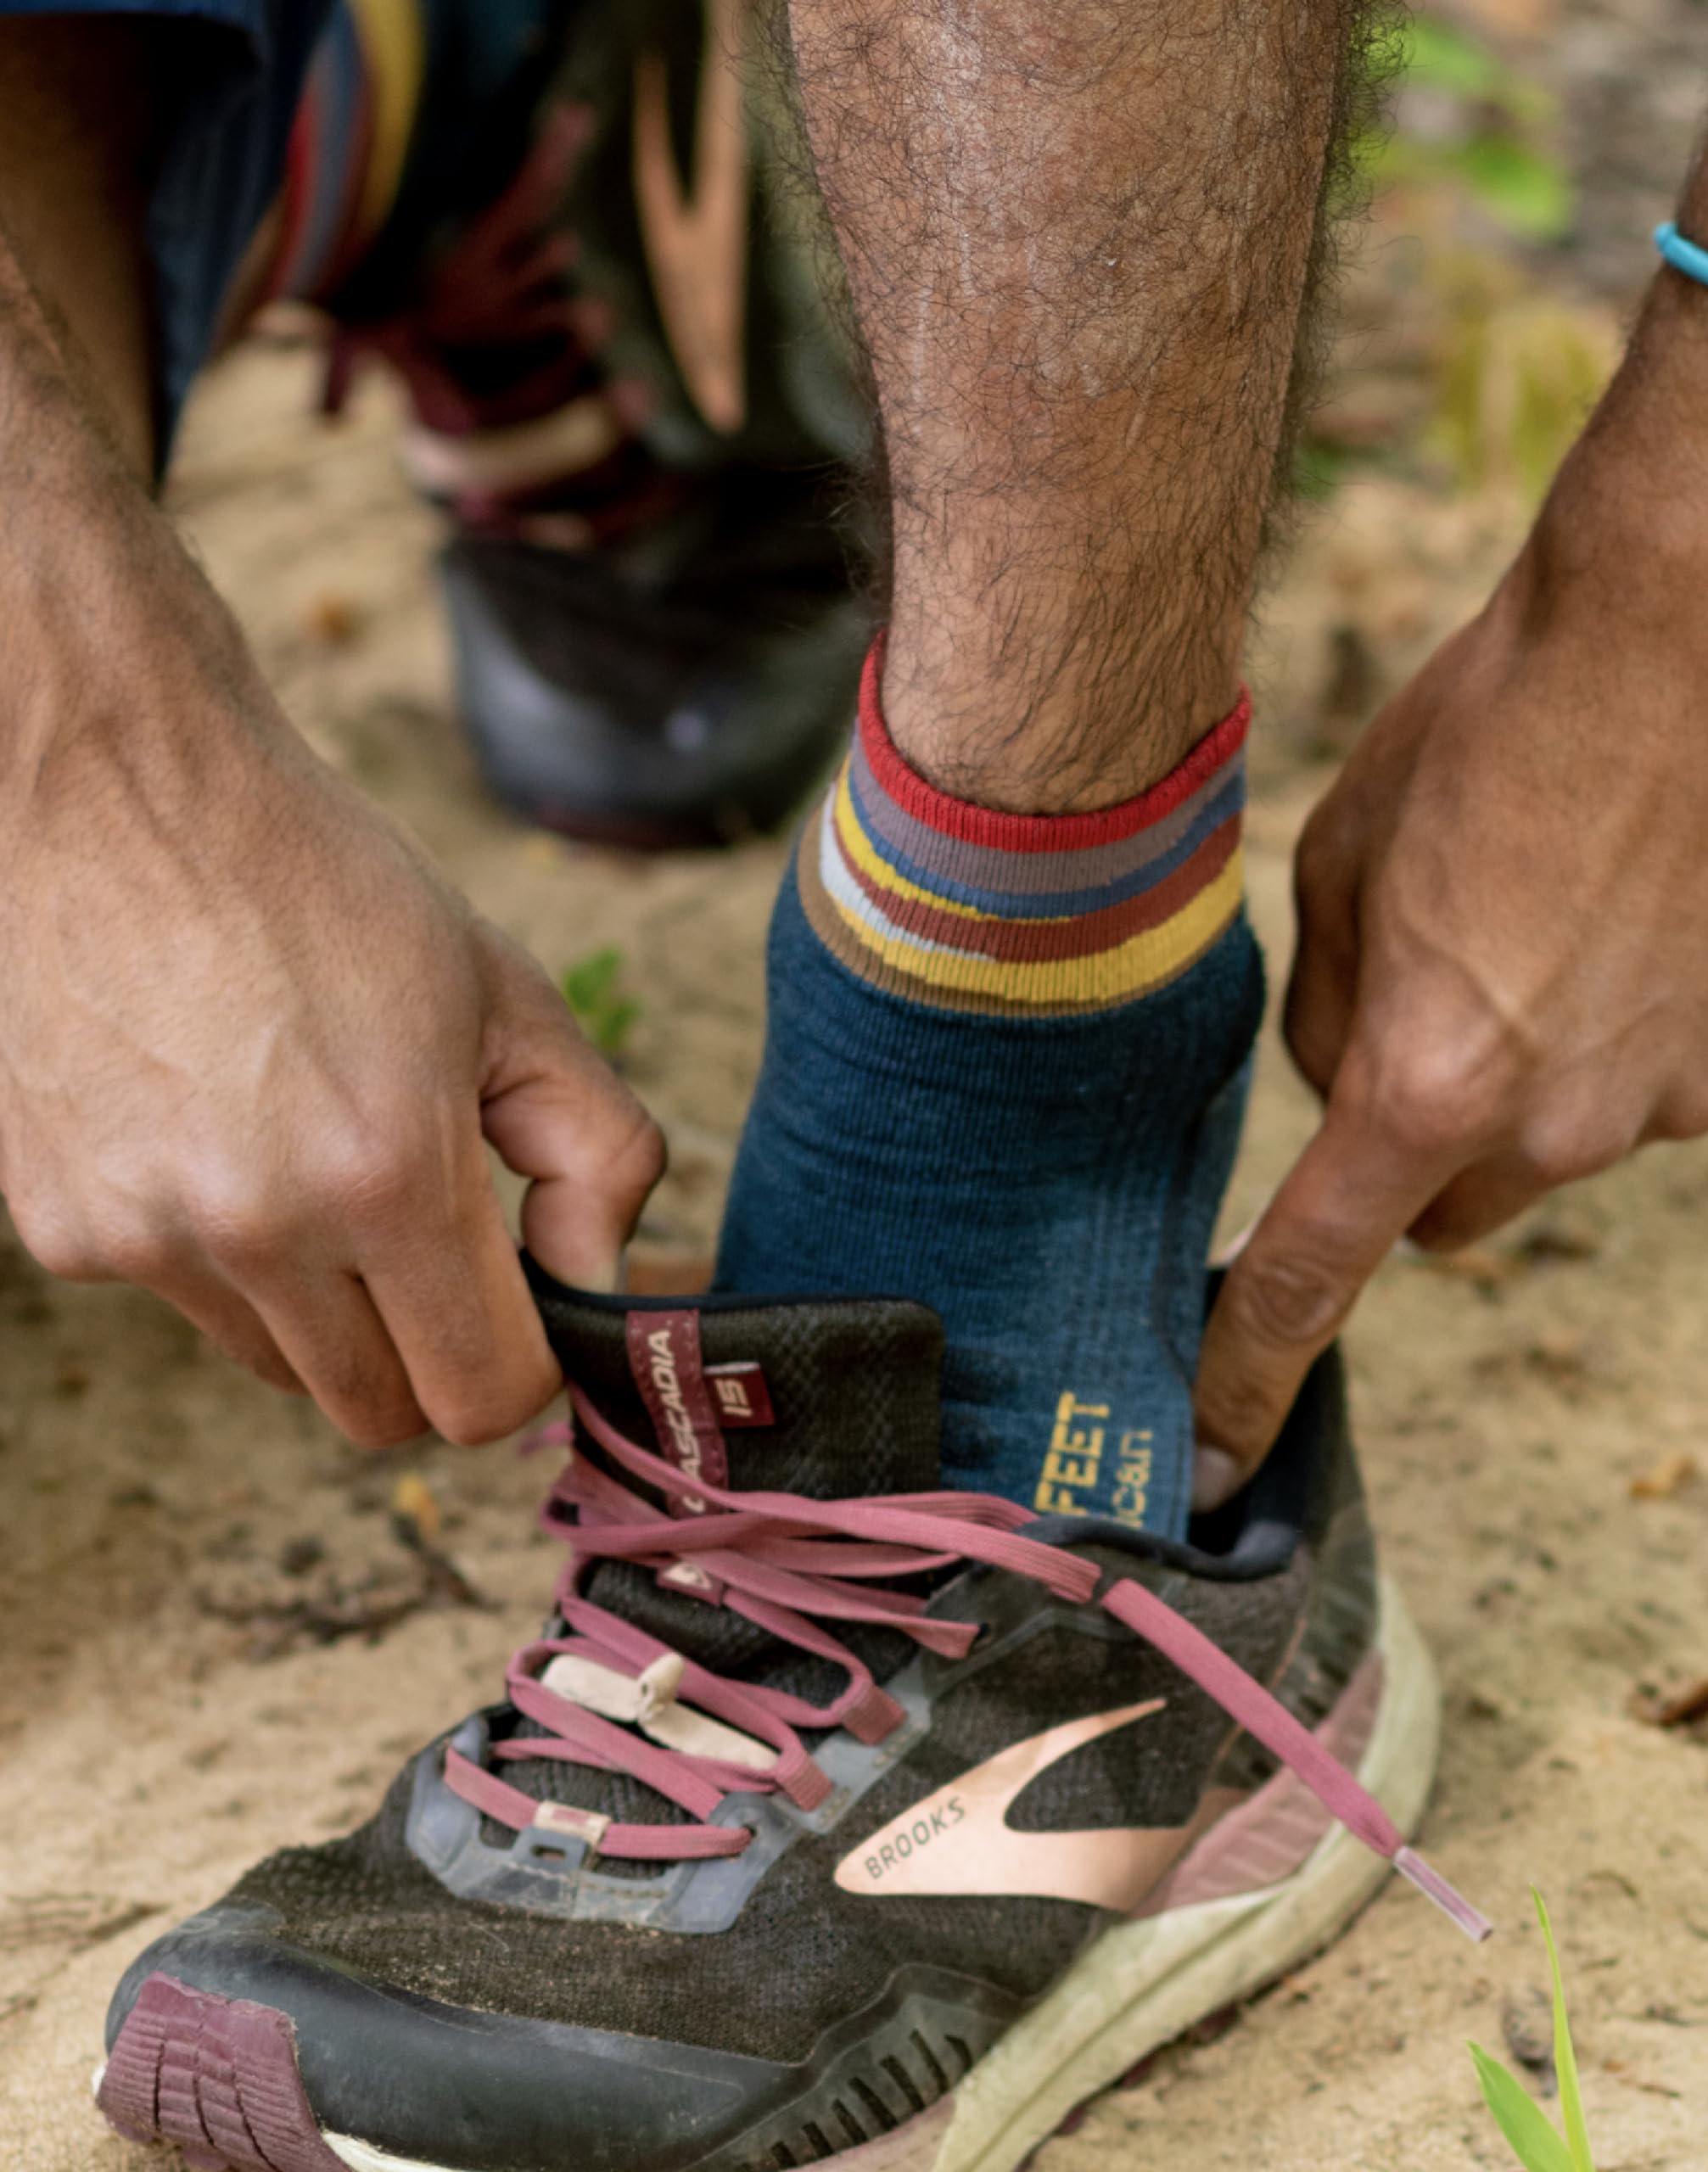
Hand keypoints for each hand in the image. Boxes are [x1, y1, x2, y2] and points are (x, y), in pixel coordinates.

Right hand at [0, 612, 662, 1448]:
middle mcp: (260, 1230)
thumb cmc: (324, 880)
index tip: (516, 1303)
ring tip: (300, 1151)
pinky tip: (203, 1122)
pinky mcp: (60, 1231)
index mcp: (390, 1175)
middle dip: (424, 1351)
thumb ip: (597, 1150)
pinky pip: (179, 1300)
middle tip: (423, 1243)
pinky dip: (212, 1248)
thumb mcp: (508, 991)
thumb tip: (599, 1277)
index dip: (521, 1367)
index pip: (484, 1398)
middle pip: (379, 1412)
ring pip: (276, 1365)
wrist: (107, 783)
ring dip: (315, 1303)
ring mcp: (146, 1239)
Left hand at [1194, 401, 1707, 1500]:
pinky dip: (1601, 1045)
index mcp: (1425, 1080)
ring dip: (1513, 1086)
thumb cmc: (1486, 737)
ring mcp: (1658, 1106)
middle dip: (1405, 1156)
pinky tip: (1605, 933)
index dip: (1252, 1369)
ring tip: (1526, 930)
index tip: (1210, 1451)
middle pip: (1437, 1212)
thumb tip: (1348, 1092)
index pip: (1317, 1271)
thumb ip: (1328, 1020)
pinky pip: (1629, 1097)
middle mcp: (1552, 1124)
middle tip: (1412, 1024)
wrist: (1671, 646)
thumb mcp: (1339, 875)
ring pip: (1541, 1152)